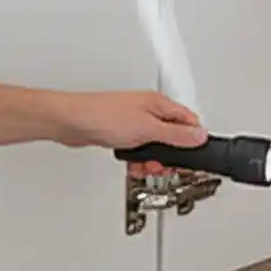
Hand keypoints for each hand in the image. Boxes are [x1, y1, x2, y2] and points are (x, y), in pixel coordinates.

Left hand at [56, 91, 207, 175]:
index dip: (193, 139)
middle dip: (170, 154)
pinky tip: (132, 163)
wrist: (70, 122)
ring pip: (153, 144)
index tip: (191, 156)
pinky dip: (137, 158)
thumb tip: (200, 135)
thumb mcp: (148, 129)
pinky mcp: (119, 132)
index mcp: (158, 103)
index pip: (187, 119)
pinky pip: (137, 148)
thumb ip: (176, 134)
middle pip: (171, 134)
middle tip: (164, 166)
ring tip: (146, 166)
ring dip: (152, 159)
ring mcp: (132, 121)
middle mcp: (146, 110)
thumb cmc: (103, 116)